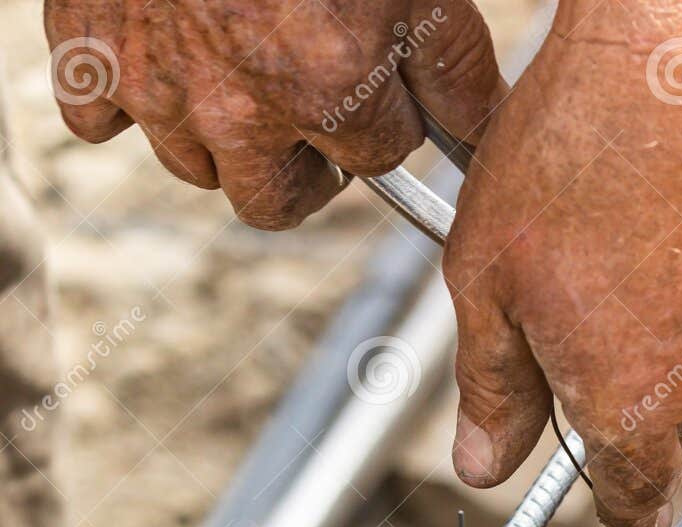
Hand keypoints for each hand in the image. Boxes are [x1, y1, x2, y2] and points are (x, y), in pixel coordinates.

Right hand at [44, 1, 504, 229]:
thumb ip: (452, 65)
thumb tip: (477, 131)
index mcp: (326, 89)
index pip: (378, 159)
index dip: (388, 119)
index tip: (381, 83)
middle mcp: (236, 110)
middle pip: (271, 201)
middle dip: (300, 167)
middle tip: (309, 108)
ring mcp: (154, 86)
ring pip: (191, 166)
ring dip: (219, 136)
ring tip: (237, 65)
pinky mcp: (87, 51)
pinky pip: (96, 122)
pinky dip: (122, 101)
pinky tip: (157, 55)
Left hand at [444, 0, 681, 526]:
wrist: (667, 52)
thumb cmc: (566, 158)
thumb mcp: (488, 283)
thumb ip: (493, 389)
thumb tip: (484, 467)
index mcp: (625, 401)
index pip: (638, 499)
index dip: (624, 507)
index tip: (620, 503)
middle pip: (663, 415)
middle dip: (625, 378)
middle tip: (580, 302)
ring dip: (664, 319)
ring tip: (618, 237)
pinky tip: (665, 210)